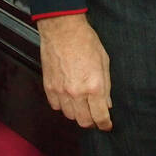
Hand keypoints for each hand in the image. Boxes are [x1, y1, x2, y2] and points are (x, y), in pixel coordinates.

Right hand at [38, 13, 111, 129]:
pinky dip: (63, 105)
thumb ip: (106, 86)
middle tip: (95, 117)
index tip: (106, 125)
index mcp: (94, 86)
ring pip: (69, 116)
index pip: (100, 116)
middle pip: (84, 121)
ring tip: (81, 105)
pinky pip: (56, 106)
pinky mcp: (49, 87)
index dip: (105, 124)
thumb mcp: (104, 62)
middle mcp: (77, 92)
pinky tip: (68, 97)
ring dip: (77, 114)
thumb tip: (106, 103)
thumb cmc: (85, 41)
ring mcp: (61, 91)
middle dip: (92, 122)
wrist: (62, 30)